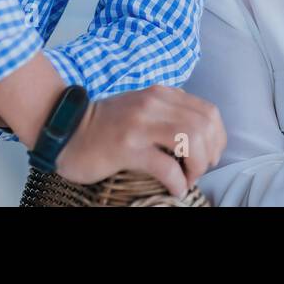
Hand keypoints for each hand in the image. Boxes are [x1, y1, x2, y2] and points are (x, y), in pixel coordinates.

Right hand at [53, 85, 225, 197]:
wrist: (65, 129)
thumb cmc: (105, 124)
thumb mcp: (141, 107)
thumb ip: (167, 112)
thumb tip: (199, 135)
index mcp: (161, 95)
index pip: (208, 112)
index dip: (218, 138)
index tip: (211, 155)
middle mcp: (154, 104)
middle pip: (204, 126)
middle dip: (210, 154)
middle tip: (199, 170)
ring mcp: (140, 124)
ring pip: (190, 139)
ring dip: (197, 165)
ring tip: (188, 178)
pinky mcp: (126, 148)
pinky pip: (165, 165)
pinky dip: (178, 180)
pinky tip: (176, 188)